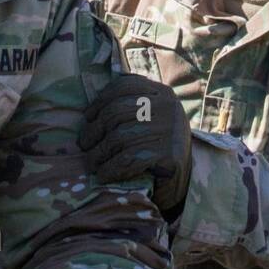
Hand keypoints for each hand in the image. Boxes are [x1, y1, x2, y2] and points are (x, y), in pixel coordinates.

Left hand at [78, 75, 191, 217]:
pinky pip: (128, 159)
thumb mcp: (149, 120)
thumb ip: (130, 106)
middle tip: (84, 145)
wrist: (184, 182)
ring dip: (98, 153)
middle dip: (94, 130)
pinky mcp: (169, 155)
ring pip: (119, 137)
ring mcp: (170, 130)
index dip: (101, 100)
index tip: (88, 117)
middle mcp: (168, 107)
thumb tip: (90, 111)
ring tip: (91, 162)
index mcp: (162, 93)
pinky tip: (104, 174)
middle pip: (117, 112)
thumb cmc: (158, 148)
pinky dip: (111, 168)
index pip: (124, 86)